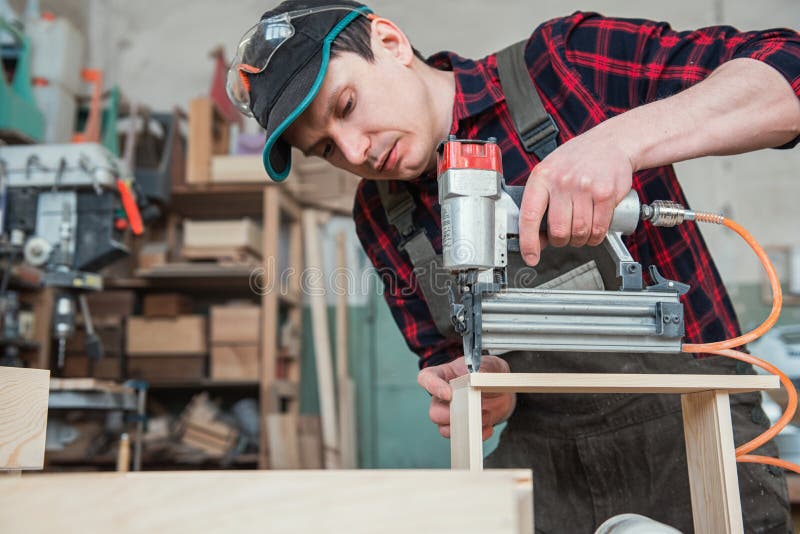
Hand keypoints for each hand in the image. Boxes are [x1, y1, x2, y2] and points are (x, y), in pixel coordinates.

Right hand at [417, 355, 515, 440]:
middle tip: (469, 408)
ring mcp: (453, 414)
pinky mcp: (465, 426)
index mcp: (444, 375)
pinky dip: (477, 434)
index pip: (426, 378)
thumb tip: (479, 377)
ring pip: (445, 429)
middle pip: (434, 412)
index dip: (433, 387)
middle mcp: (443, 397)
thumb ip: (484, 369)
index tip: (448, 394)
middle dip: (451, 415)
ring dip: (465, 426)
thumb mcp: (489, 364)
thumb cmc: (489, 372)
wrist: (502, 389)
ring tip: (485, 415)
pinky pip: (464, 437)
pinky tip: (489, 427)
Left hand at [518, 125, 633, 265]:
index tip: (530, 256)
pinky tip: (594, 231)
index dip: (528, 242)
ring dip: (580, 240)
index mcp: (542, 177)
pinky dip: (596, 237)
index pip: (529, 216)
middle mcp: (562, 181)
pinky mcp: (605, 194)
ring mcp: (585, 188)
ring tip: (581, 230)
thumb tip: (536, 238)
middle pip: (558, 230)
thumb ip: (540, 201)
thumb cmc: (577, 159)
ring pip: (579, 232)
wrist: (611, 142)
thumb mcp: (550, 172)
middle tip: (564, 236)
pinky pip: (598, 228)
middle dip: (561, 241)